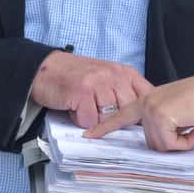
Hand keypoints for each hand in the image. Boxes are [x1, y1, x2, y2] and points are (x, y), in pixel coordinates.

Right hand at [29, 51, 152, 128]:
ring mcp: (99, 82)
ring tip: (85, 107)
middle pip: (129, 112)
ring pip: (109, 119)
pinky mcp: (82, 91)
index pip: (147, 97)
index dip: (143, 114)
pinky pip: (90, 120)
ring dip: (95, 120)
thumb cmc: (77, 77)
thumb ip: (125, 93)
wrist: (45, 68)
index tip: (136, 124)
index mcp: (125, 72)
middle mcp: (115, 75)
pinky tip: (75, 108)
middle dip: (115, 121)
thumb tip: (142, 119)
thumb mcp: (108, 80)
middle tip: (99, 114)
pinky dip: (80, 120)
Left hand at [85, 69, 193, 148]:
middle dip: (173, 143)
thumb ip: (165, 120)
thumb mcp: (179, 109)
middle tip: (192, 131)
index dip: (106, 127)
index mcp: (148, 99)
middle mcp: (146, 103)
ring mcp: (151, 109)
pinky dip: (187, 143)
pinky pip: (171, 145)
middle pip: (150, 142)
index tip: (88, 135)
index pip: (122, 115)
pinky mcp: (160, 117)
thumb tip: (164, 141)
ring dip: (182, 143)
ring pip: (160, 146)